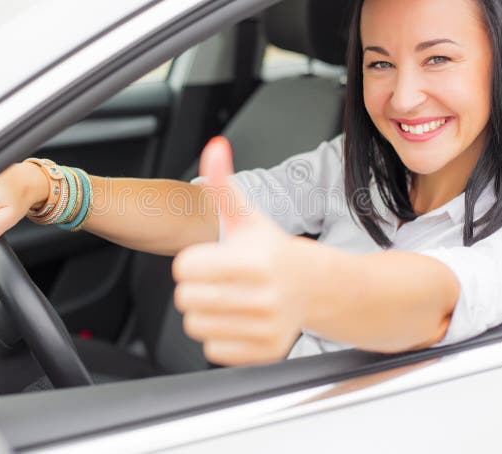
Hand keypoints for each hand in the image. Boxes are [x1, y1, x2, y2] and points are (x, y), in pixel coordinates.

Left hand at [172, 137, 305, 365]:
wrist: (318, 287)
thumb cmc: (273, 250)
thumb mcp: (248, 217)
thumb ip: (225, 184)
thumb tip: (214, 147)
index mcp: (254, 261)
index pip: (184, 268)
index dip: (192, 261)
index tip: (210, 258)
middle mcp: (263, 298)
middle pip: (186, 299)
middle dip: (195, 287)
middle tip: (216, 280)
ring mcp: (265, 329)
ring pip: (195, 326)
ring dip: (204, 312)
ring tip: (225, 299)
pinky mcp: (265, 353)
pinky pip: (212, 350)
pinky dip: (219, 336)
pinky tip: (237, 319)